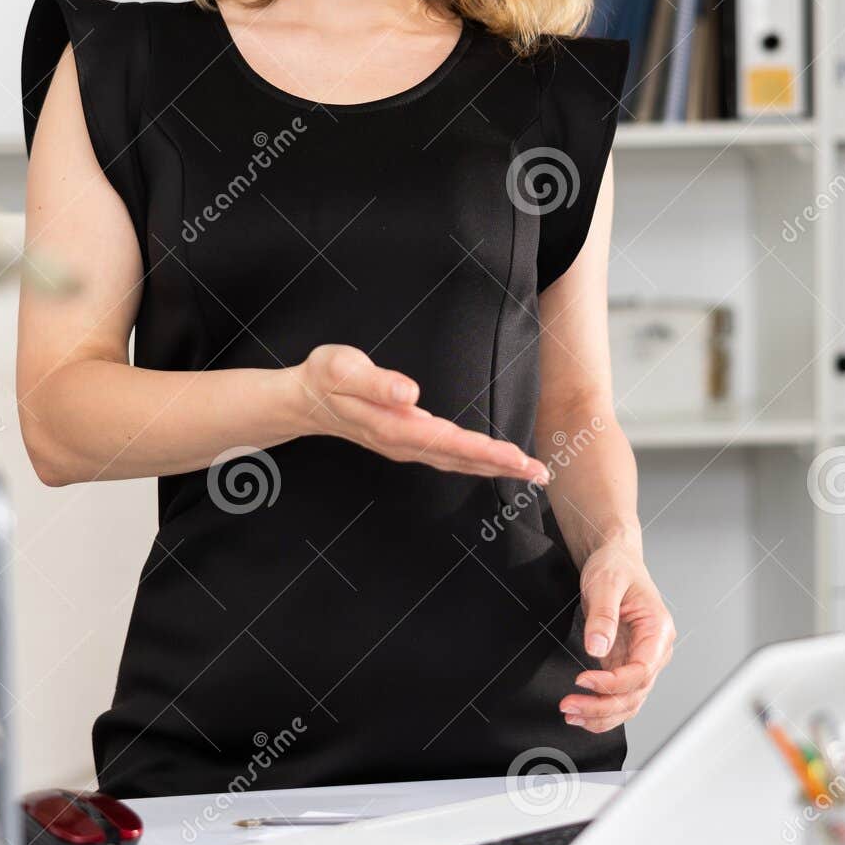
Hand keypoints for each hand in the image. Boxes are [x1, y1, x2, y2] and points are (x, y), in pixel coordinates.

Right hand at [294, 344, 549, 483]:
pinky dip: (477, 460)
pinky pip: (450, 456)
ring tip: (530, 472)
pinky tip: (495, 461)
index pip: (450, 443)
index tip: (519, 459)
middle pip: (461, 459)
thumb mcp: (341, 370)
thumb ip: (377, 383)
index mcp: (394, 427)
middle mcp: (404, 443)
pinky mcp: (409, 441)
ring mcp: (407, 446)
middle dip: (502, 466)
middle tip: (541, 474)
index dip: (486, 452)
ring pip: (458, 461)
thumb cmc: (324, 379)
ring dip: (494, 467)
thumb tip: (411, 394)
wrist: (303, 401)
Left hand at [559, 537, 674, 733]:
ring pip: (628, 702)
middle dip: (603, 706)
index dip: (614, 682)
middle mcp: (654, 650)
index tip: (584, 680)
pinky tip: (581, 713)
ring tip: (571, 714)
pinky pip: (618, 697)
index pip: (642, 670)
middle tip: (570, 705)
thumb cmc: (616, 567)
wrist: (614, 560)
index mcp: (658, 630)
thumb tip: (598, 648)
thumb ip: (603, 616)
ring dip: (601, 715)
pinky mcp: (624, 665)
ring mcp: (640, 660)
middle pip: (636, 693)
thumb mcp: (606, 583)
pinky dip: (601, 710)